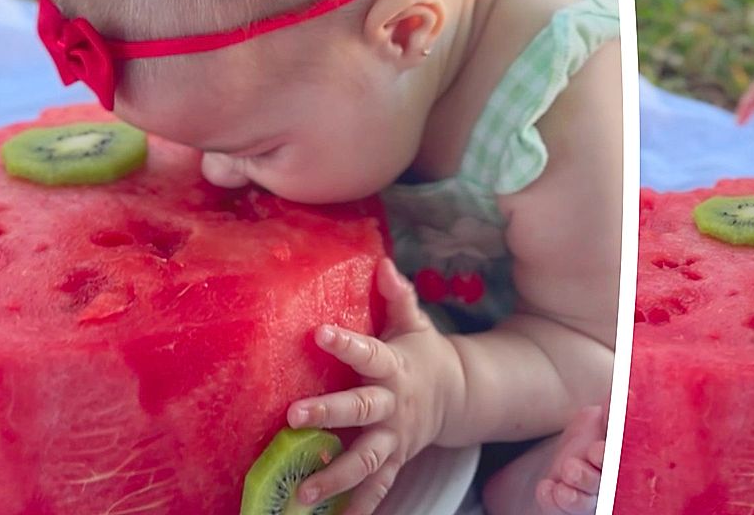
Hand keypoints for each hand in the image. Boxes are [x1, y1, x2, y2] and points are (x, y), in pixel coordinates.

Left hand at [286, 259, 460, 514]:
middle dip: (328, 414)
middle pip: (360, 410)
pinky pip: (377, 488)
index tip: (320, 333)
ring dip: (334, 476)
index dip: (346, 343)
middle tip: (294, 416)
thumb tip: (383, 262)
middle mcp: (393, 405)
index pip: (369, 352)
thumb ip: (398, 297)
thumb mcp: (415, 323)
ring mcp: (395, 437)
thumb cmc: (423, 354)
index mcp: (395, 367)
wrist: (459, 395)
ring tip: (302, 493)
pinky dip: (359, 507)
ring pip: (365, 459)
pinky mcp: (396, 460)